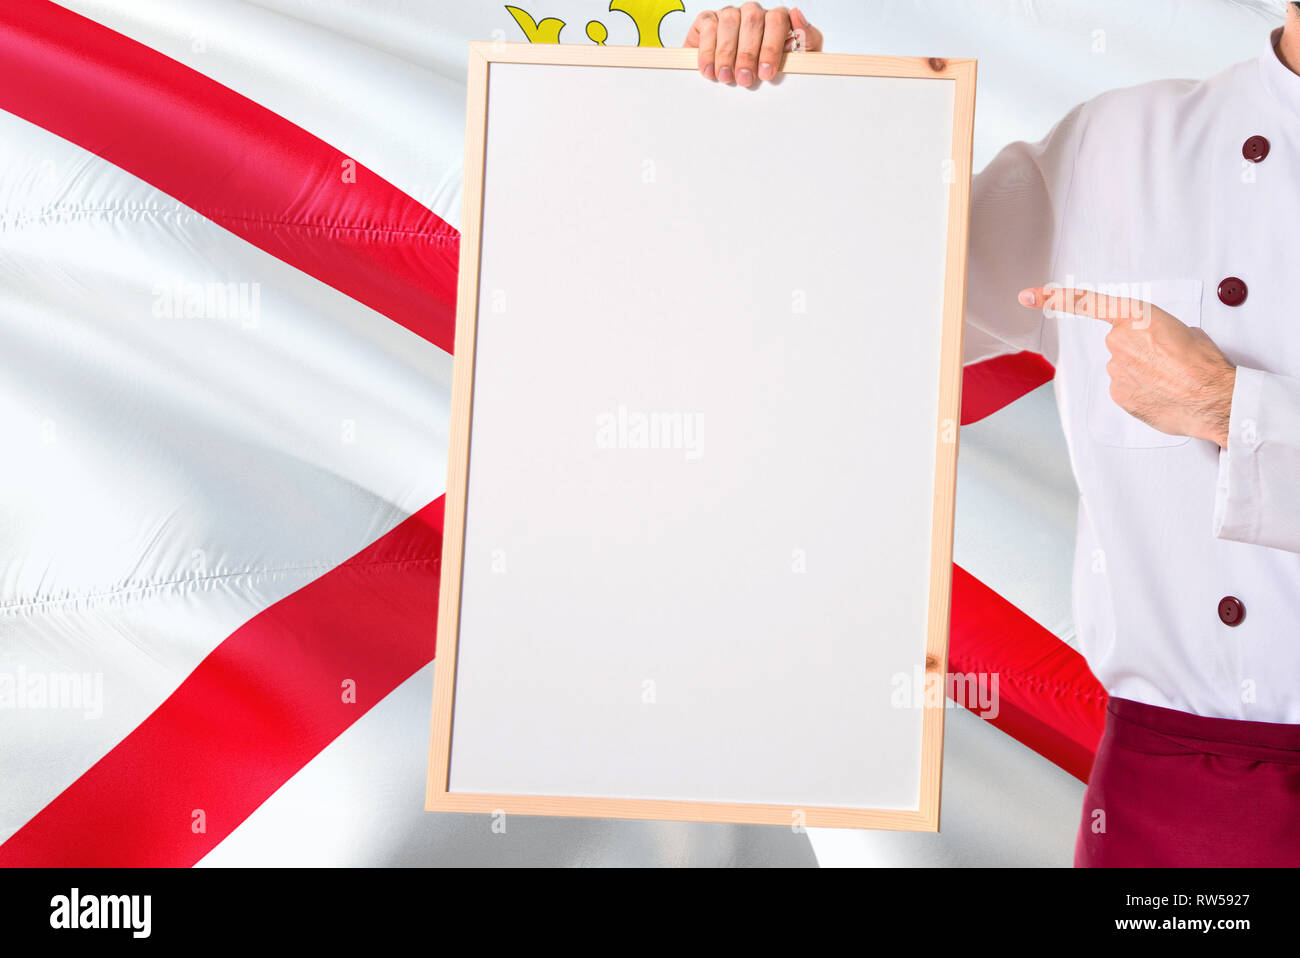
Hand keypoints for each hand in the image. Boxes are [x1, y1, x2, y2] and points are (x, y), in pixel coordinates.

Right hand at [683, 4, 822, 85]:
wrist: (746, 77)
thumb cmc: (773, 68)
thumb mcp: (800, 57)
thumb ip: (807, 37)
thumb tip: (797, 14)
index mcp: (776, 18)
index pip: (777, 20)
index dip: (771, 47)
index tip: (766, 72)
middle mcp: (753, 13)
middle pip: (752, 21)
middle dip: (747, 54)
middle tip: (744, 79)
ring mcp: (730, 14)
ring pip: (729, 22)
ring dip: (727, 53)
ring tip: (726, 77)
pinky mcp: (708, 20)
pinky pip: (707, 27)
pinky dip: (707, 50)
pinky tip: (709, 70)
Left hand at [1018, 286, 1236, 447]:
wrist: (1214, 398)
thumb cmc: (1204, 363)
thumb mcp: (1183, 329)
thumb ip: (1155, 329)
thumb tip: (1152, 340)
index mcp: (1136, 317)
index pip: (1085, 303)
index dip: (1054, 298)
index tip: (1028, 296)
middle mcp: (1119, 341)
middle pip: (1119, 342)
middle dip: (1139, 350)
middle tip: (1167, 360)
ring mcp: (1115, 369)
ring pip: (1122, 367)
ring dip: (1142, 371)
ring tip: (1170, 378)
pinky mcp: (1117, 395)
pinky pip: (1124, 387)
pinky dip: (1140, 390)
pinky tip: (1161, 393)